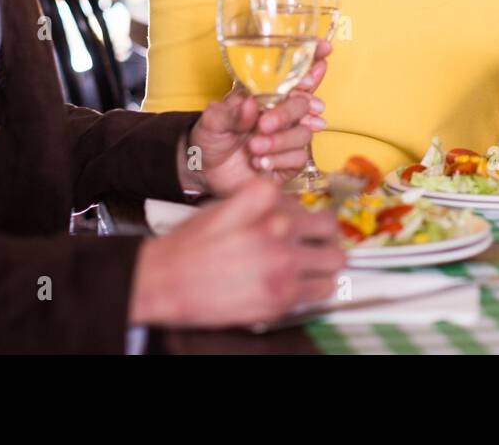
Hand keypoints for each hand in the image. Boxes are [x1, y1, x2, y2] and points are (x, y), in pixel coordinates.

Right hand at [129, 178, 344, 328]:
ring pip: (334, 261)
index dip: (304, 215)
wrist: (164, 282)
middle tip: (314, 245)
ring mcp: (284, 265)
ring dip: (324, 263)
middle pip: (330, 228)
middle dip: (324, 236)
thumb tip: (291, 207)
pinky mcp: (282, 297)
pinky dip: (315, 289)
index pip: (307, 202)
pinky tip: (299, 287)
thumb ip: (261, 200)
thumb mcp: (225, 203)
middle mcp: (280, 231)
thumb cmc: (191, 243)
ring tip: (311, 267)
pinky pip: (321, 291)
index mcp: (266, 204)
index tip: (302, 226)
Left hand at [181, 39, 331, 195]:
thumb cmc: (210, 139)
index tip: (325, 48)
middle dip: (286, 113)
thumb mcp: (212, 121)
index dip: (312, 58)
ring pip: (303, 133)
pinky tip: (261, 162)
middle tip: (264, 124)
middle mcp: (281, 113)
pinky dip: (280, 159)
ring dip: (279, 141)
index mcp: (265, 95)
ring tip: (253, 147)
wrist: (206, 173)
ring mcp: (287, 136)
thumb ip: (230, 113)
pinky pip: (299, 157)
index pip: (294, 73)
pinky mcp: (290, 162)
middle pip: (302, 104)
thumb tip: (250, 104)